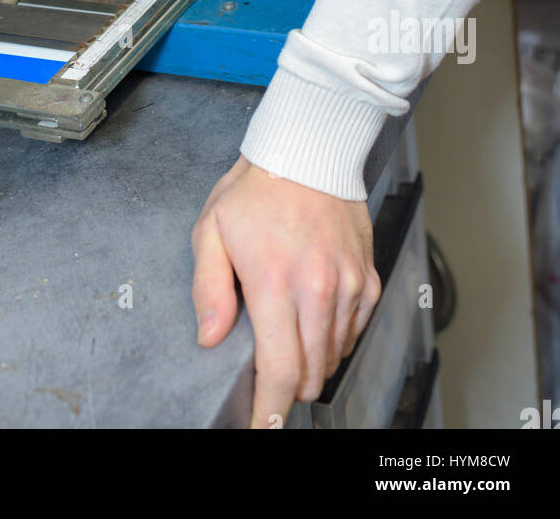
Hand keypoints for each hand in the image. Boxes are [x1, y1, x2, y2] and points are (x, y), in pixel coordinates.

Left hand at [191, 154, 380, 427]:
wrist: (310, 150)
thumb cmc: (257, 187)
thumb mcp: (212, 229)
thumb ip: (209, 288)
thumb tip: (210, 337)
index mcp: (275, 280)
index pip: (279, 369)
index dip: (269, 409)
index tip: (261, 427)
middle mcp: (318, 289)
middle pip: (309, 374)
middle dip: (285, 388)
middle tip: (266, 378)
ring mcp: (349, 285)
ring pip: (333, 357)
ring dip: (310, 363)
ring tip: (288, 340)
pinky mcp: (367, 279)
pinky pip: (354, 331)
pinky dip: (334, 338)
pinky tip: (313, 318)